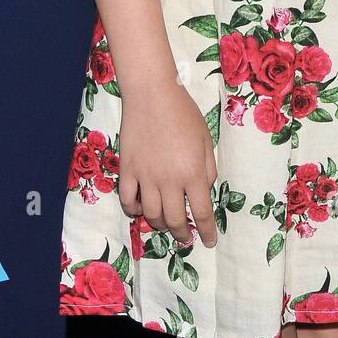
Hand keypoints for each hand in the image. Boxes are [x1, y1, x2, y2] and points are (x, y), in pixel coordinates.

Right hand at [117, 78, 219, 247]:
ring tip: (166, 225)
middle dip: (182, 234)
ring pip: (150, 215)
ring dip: (159, 225)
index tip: (209, 242)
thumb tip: (205, 189)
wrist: (152, 95)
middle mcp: (169, 180)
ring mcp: (145, 177)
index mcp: (193, 173)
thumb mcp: (207, 139)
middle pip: (175, 220)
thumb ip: (208, 168)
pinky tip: (140, 210)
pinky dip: (133, 211)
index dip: (207, 231)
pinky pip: (127, 201)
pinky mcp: (127, 170)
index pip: (202, 212)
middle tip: (186, 239)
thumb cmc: (184, 114)